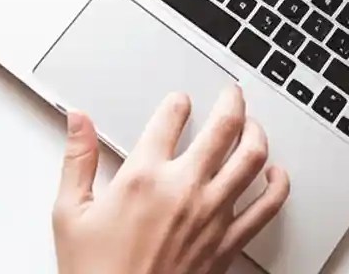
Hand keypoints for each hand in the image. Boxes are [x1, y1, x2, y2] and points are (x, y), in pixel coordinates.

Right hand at [52, 87, 290, 273]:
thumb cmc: (96, 273)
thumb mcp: (70, 212)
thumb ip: (77, 159)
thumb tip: (78, 121)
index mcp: (143, 176)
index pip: (171, 117)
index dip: (178, 101)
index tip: (179, 100)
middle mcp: (184, 188)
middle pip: (224, 126)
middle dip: (232, 100)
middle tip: (232, 92)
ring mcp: (212, 215)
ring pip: (252, 157)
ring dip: (257, 132)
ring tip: (252, 124)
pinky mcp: (228, 242)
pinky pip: (267, 205)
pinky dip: (278, 184)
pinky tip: (275, 174)